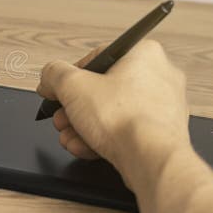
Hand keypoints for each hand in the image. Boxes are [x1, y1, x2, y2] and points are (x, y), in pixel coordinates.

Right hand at [36, 40, 191, 184]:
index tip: (56, 91)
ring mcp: (162, 106)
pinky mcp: (161, 132)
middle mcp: (158, 76)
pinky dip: (102, 138)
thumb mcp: (72, 86)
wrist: (151, 159)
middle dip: (74, 109)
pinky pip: (124, 130)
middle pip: (101, 90)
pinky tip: (85, 147)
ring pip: (110, 113)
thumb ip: (54, 74)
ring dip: (83, 126)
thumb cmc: (125, 119)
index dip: (68, 78)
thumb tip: (49, 76)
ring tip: (70, 137)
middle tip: (62, 118)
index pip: (95, 59)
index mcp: (143, 53)